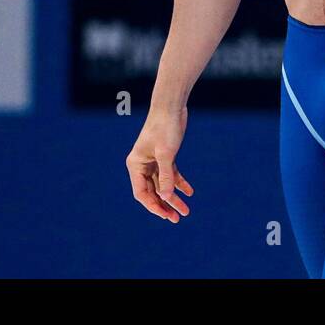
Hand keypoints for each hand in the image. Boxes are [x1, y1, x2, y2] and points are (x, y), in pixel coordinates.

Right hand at [125, 107, 194, 222]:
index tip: (166, 215)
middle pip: (152, 192)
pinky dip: (179, 183)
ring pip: (163, 185)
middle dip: (164, 205)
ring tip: (186, 211)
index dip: (153, 206)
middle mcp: (142, 165)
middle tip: (177, 218)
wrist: (171, 107)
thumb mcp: (166, 153)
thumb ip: (166, 176)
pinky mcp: (165, 157)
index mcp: (135, 164)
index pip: (141, 193)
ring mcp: (153, 161)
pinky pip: (171, 175)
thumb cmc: (165, 127)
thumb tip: (167, 198)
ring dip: (174, 198)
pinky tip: (190, 192)